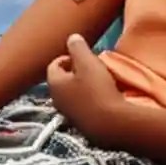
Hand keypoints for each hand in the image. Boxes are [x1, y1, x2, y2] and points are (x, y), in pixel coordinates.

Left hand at [47, 34, 128, 148]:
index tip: (83, 56)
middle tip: (92, 68)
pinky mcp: (81, 127)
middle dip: (75, 73)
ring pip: (72, 95)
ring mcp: (68, 115)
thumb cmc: (97, 90)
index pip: (54, 65)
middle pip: (62, 81)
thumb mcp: (88, 62)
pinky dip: (89, 102)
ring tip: (100, 83)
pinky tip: (104, 101)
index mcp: (54, 83)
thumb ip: (78, 47)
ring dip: (82, 88)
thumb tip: (71, 37)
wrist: (111, 126)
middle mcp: (56, 100)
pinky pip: (82, 109)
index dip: (68, 58)